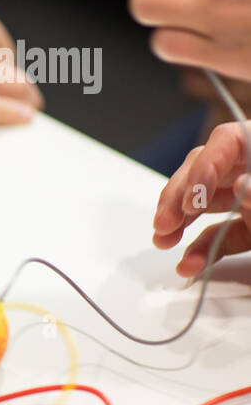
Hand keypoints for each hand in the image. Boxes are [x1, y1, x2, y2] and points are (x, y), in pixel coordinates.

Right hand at [0, 0, 41, 123]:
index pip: (3, 48)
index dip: (9, 70)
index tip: (13, 83)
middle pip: (12, 69)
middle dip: (19, 88)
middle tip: (25, 103)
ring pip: (10, 87)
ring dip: (19, 102)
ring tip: (22, 115)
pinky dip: (11, 114)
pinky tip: (23, 120)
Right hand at [153, 122, 250, 276]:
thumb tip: (243, 183)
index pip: (227, 140)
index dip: (204, 166)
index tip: (191, 199)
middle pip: (204, 170)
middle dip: (178, 196)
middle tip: (165, 222)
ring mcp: (249, 199)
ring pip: (204, 203)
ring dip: (178, 222)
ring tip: (162, 240)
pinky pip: (222, 234)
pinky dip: (202, 250)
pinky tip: (189, 264)